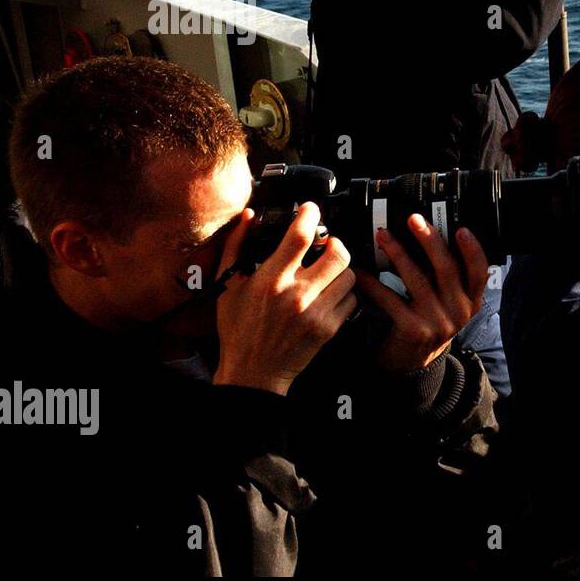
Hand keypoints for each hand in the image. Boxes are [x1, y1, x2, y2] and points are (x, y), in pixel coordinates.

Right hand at [214, 204, 357, 395]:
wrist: (253, 371)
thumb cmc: (238, 329)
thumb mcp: (228, 286)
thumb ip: (236, 247)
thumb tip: (248, 216)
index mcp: (270, 280)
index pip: (299, 237)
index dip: (310, 215)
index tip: (311, 210)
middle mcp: (296, 295)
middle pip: (337, 254)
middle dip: (335, 243)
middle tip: (327, 245)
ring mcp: (316, 313)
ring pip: (349, 275)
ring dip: (341, 269)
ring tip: (327, 272)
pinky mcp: (329, 329)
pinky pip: (351, 300)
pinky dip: (344, 293)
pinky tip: (329, 294)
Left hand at [354, 216, 489, 373]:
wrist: (411, 363)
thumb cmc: (427, 323)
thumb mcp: (447, 304)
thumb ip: (448, 279)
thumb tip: (432, 236)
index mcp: (471, 301)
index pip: (479, 272)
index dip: (472, 250)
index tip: (461, 229)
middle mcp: (458, 312)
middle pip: (446, 269)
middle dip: (429, 240)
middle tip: (414, 220)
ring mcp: (437, 322)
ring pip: (417, 279)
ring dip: (398, 253)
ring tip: (383, 236)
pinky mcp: (413, 330)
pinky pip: (391, 299)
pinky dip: (374, 283)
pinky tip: (362, 272)